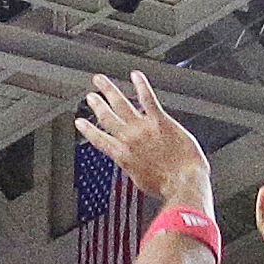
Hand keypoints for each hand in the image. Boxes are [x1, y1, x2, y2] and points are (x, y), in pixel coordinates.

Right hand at [75, 72, 209, 205]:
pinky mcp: (160, 121)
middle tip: (90, 96)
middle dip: (97, 105)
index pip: (99, 139)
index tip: (80, 122)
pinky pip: (148, 99)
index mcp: (123, 156)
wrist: (183, 184)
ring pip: (121, 103)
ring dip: (109, 90)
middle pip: (107, 117)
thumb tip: (134, 167)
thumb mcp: (141, 181)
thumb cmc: (167, 187)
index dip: (87, 130)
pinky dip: (141, 85)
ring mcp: (144, 128)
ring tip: (101, 80)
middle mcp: (130, 139)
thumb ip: (134, 168)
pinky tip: (136, 76)